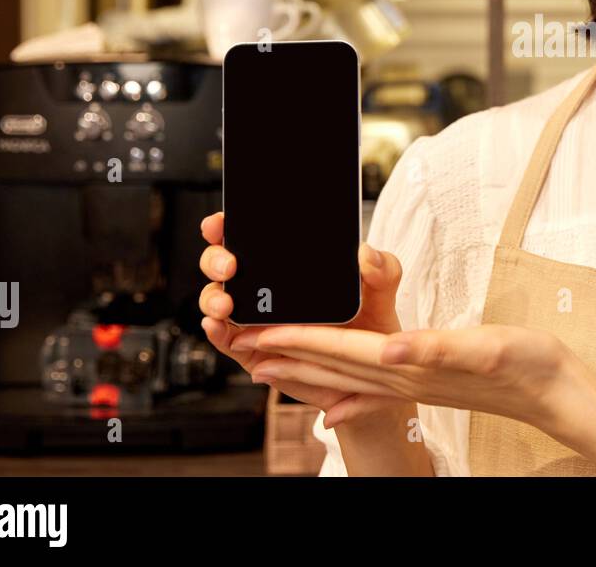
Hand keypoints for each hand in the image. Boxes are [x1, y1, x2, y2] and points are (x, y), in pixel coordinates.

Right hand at [197, 211, 411, 421]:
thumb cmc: (370, 326)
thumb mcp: (380, 295)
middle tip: (230, 265)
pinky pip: (226, 339)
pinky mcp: (253, 350)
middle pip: (224, 263)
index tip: (222, 221)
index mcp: (289, 265)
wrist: (370, 373)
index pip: (252, 236)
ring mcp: (255, 319)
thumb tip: (367, 253)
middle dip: (215, 258)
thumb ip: (382, 271)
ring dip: (213, 297)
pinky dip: (216, 332)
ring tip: (225, 304)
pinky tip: (217, 326)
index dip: (230, 225)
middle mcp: (266, 288)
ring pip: (218, 300)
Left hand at [234, 321, 587, 431]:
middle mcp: (408, 379)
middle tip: (241, 344)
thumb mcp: (487, 346)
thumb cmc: (530, 367)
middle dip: (285, 356)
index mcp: (415, 365)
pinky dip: (344, 393)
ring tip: (266, 362)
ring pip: (346, 378)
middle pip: (333, 367)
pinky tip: (330, 404)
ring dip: (304, 370)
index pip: (343, 352)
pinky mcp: (430, 384)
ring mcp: (417, 385)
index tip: (258, 332)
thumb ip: (435, 347)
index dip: (299, 340)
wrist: (558, 393)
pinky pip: (373, 389)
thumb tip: (389, 347)